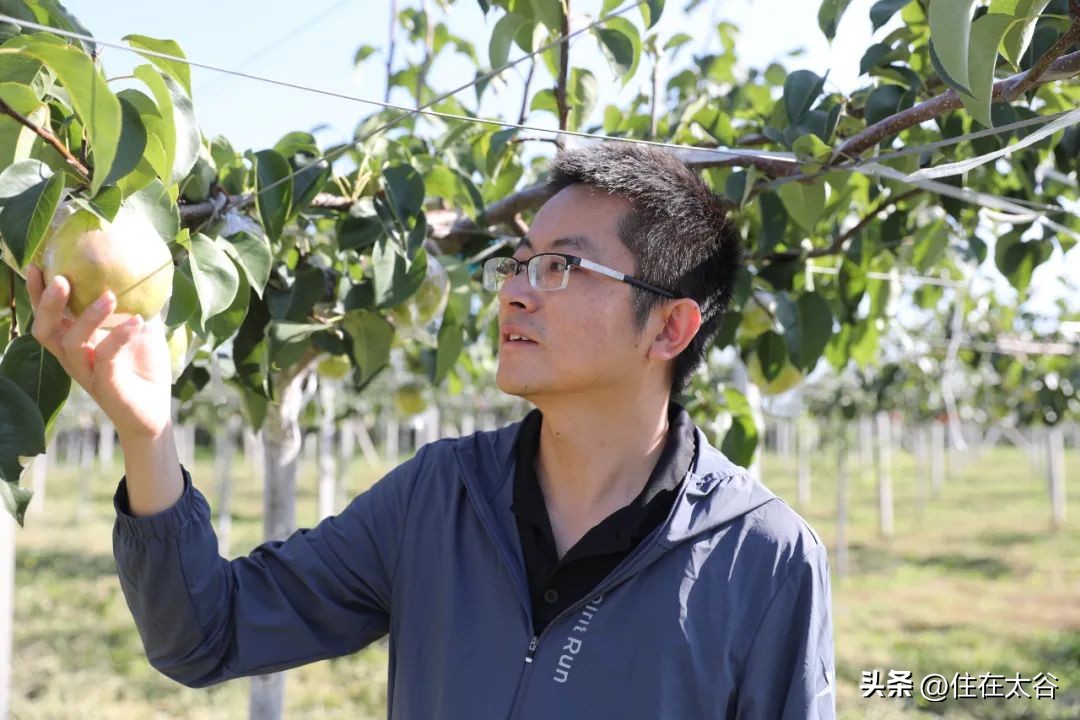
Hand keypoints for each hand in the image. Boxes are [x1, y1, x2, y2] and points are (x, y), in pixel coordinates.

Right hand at [27, 264, 173, 439]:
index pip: (48, 316)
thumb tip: (146, 274)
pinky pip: (105, 359)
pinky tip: (138, 321)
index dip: (38, 293)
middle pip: (45, 330)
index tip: (40, 265)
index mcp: (75, 343)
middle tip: (61, 279)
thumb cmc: (144, 370)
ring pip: (71, 344)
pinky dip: (119, 337)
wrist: (155, 414)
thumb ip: (138, 306)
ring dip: (88, 317)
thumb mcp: (142, 331)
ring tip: (109, 295)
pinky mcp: (106, 387)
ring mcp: (87, 374)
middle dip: (48, 303)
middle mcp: (73, 359)